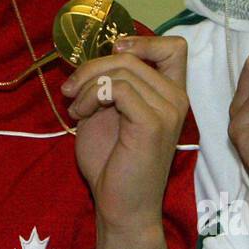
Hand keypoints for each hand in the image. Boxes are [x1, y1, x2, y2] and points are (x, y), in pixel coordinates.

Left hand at [61, 36, 189, 233]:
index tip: (111, 56)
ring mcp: (168, 110)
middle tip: (71, 91)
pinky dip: (92, 95)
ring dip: (87, 84)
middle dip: (92, 67)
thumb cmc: (112, 164)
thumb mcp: (107, 113)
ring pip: (122, 69)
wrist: (119, 207)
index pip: (173, 47)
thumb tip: (91, 58)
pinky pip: (118, 88)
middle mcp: (176, 98)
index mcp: (171, 94)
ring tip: (76, 108)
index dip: (141, 41)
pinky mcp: (152, 123)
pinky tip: (81, 115)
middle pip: (131, 56)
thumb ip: (109, 84)